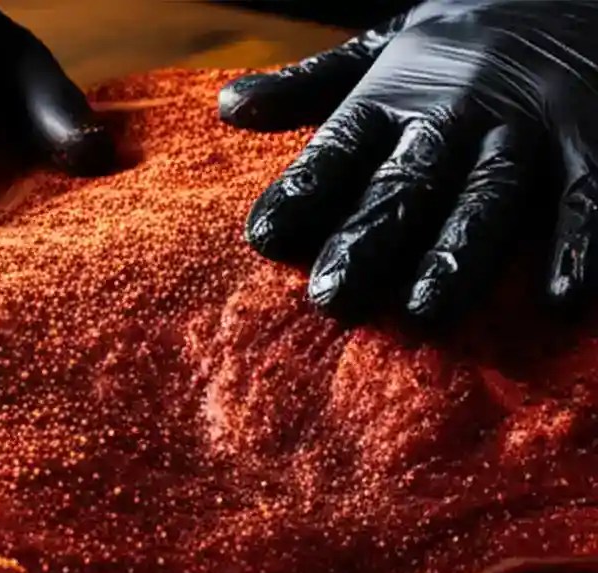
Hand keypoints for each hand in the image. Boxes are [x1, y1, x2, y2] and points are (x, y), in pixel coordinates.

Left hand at [218, 0, 597, 324]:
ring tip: (425, 309)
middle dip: (369, 236)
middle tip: (331, 295)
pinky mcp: (591, 143)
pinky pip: (587, 197)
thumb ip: (309, 89)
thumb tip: (229, 109)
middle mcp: (456, 111)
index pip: (338, 144)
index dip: (302, 189)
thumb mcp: (381, 52)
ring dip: (457, 253)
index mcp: (394, 93)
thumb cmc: (459, 44)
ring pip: (489, 195)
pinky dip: (578, 245)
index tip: (262, 237)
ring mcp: (526, 128)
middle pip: (407, 180)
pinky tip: (557, 298)